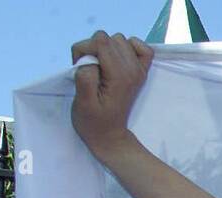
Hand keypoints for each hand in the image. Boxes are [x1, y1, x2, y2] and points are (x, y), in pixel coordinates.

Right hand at [70, 31, 154, 158]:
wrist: (110, 135)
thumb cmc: (92, 121)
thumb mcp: (83, 102)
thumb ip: (86, 78)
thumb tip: (91, 61)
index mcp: (120, 76)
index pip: (100, 41)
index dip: (83, 50)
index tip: (80, 67)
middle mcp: (133, 70)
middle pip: (108, 38)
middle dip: (92, 48)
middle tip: (88, 69)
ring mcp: (139, 70)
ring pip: (119, 40)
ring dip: (105, 48)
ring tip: (99, 66)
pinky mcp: (140, 72)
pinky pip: (141, 47)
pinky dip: (128, 47)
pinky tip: (116, 58)